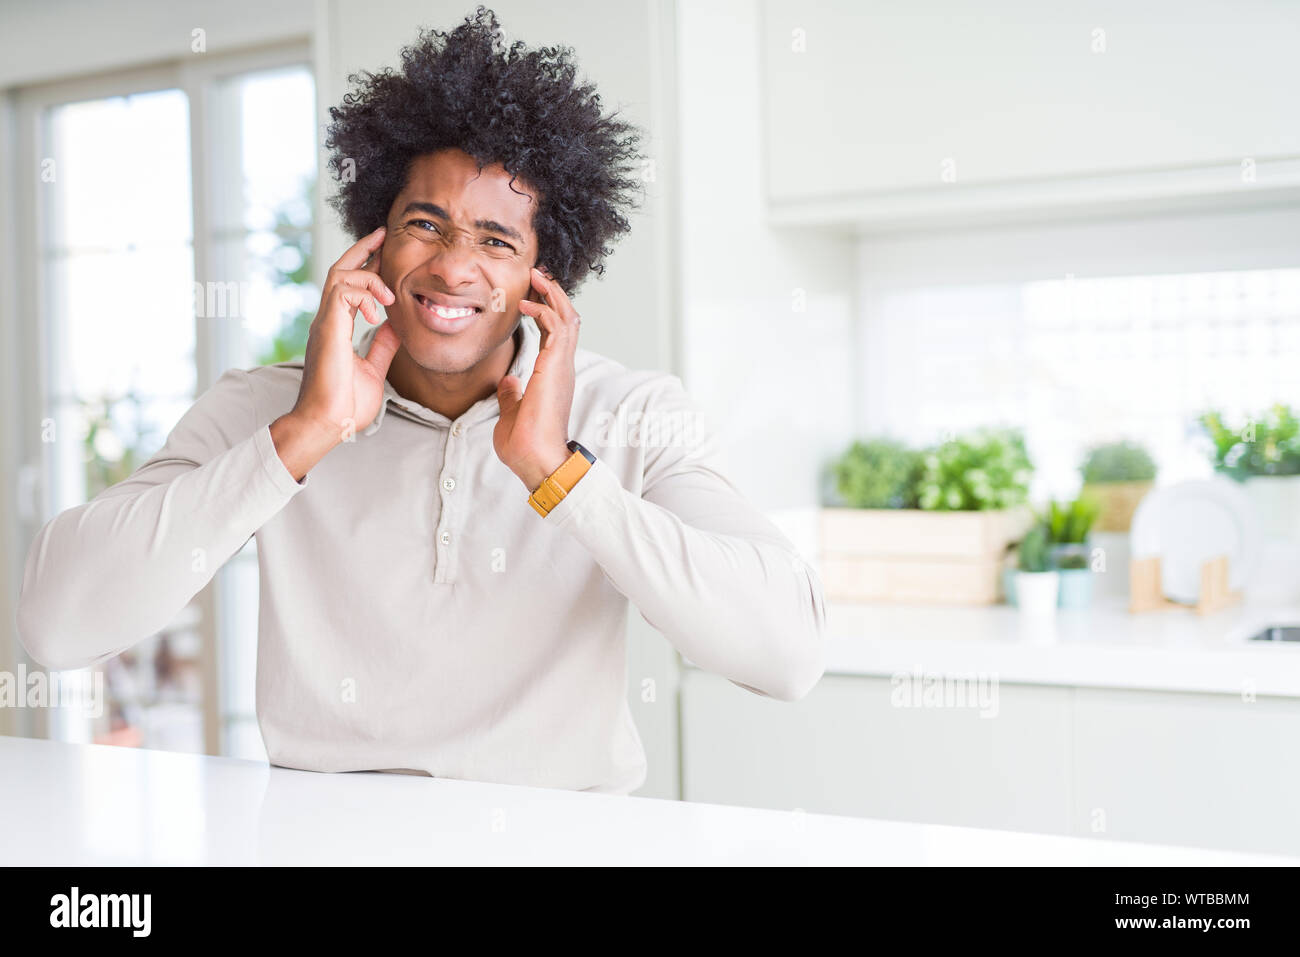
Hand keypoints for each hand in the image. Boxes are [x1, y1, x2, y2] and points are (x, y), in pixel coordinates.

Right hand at [292, 226, 401, 439]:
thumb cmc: (345, 404)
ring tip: (388, 295)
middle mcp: (327, 320)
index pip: (348, 286)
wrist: (327, 424)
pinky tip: (376, 311)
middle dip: (362, 249)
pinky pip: (342, 293)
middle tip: (383, 234)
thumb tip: (395, 326)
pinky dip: (362, 294)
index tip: (384, 251)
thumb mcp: (373, 369)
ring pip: (339, 275)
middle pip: (340, 269)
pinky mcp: (327, 329)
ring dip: (367, 276)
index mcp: (337, 328)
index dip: (366, 265)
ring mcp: (325, 323)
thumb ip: (382, 346)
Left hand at [495, 266, 579, 490]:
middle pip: (566, 319)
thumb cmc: (526, 444)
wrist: (537, 460)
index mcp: (553, 376)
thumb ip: (512, 394)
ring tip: (537, 276)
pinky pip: (558, 328)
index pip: (555, 335)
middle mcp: (562, 368)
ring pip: (567, 318)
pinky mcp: (557, 367)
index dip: (546, 311)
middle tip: (537, 275)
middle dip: (552, 294)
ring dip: (552, 295)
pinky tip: (527, 304)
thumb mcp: (513, 412)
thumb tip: (508, 382)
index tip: (532, 295)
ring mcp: (562, 366)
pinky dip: (545, 311)